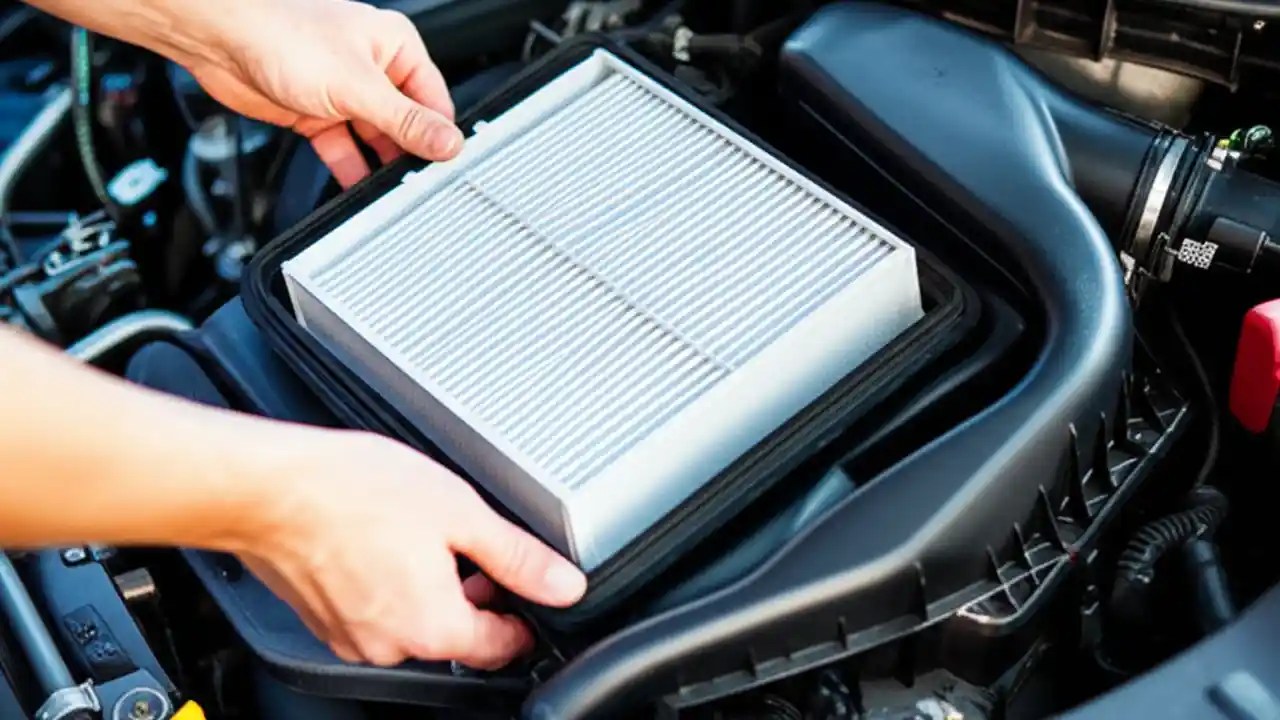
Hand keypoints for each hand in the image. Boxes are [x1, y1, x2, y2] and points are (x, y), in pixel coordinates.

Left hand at [182, 0, 462, 186]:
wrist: (220, 38)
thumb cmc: (282, 35)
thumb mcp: (357, 86)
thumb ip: (405, 120)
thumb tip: (448, 142)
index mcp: (395, 47)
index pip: (434, 101)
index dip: (439, 136)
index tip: (443, 167)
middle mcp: (372, 69)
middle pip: (405, 124)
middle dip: (409, 154)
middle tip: (417, 185)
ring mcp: (344, 93)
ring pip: (374, 140)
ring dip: (380, 166)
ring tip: (391, 192)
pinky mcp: (317, 114)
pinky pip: (343, 149)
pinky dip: (350, 170)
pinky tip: (358, 190)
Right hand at [239, 428, 586, 668]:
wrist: (268, 486)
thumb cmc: (352, 492)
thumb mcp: (459, 512)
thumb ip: (518, 556)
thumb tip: (564, 585)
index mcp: (433, 629)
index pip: (502, 647)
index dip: (523, 615)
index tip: (526, 591)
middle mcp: (391, 646)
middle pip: (456, 635)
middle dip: (474, 595)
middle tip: (471, 546)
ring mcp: (351, 638)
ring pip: (413, 622)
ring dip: (429, 588)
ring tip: (422, 532)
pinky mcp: (322, 620)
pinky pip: (374, 612)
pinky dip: (388, 584)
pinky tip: (383, 540)